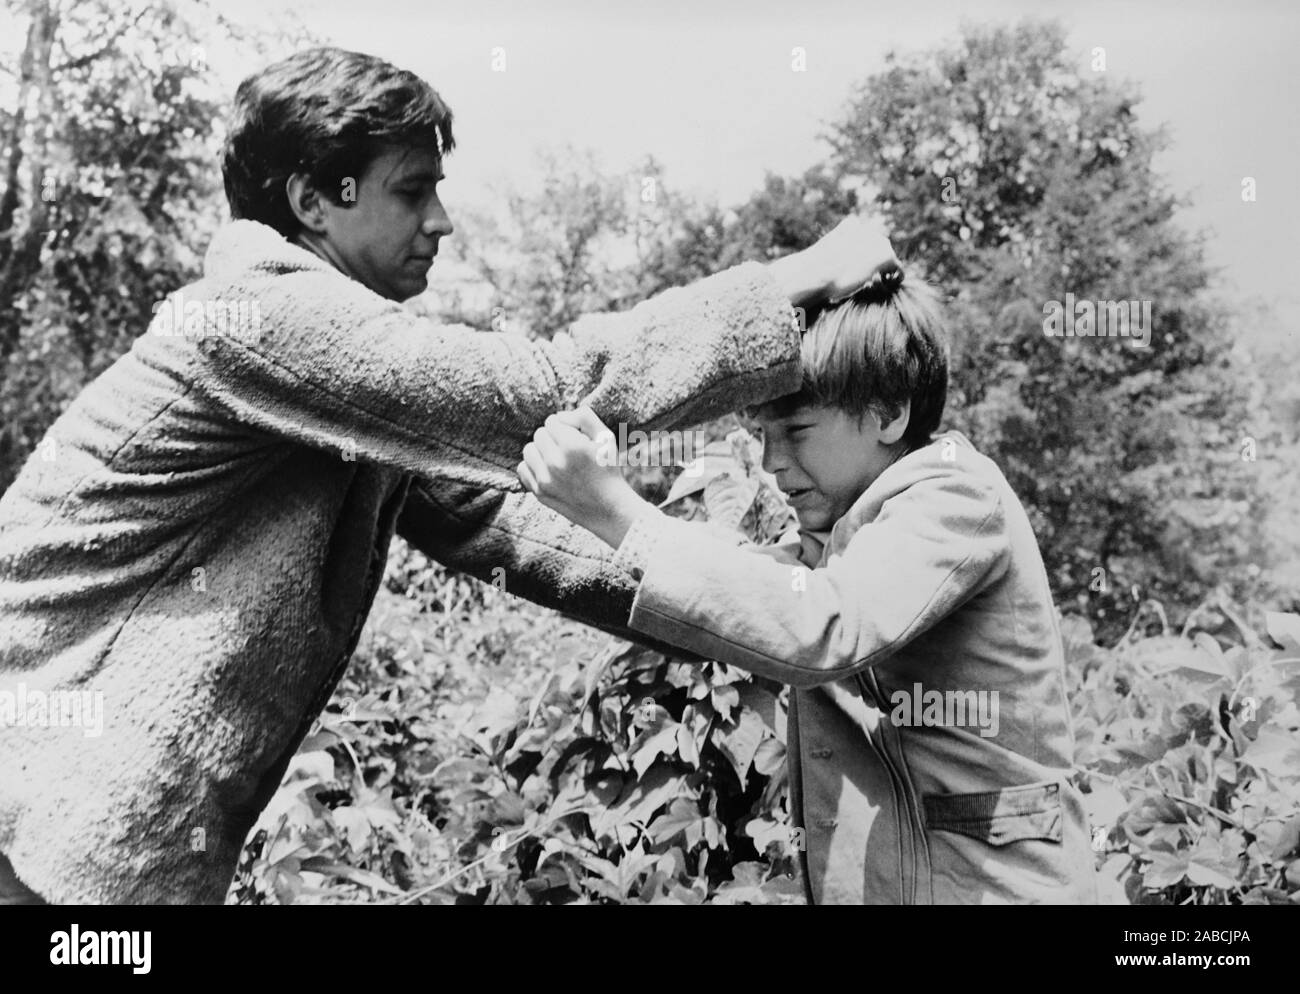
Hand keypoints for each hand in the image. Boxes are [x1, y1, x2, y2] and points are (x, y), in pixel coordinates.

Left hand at [517, 407, 649, 547]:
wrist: (609, 508)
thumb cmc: (608, 469)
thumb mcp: (606, 438)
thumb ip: (584, 417)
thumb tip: (559, 416)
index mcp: (572, 446)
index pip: (551, 421)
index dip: (564, 426)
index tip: (575, 437)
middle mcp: (555, 462)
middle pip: (539, 434)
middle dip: (552, 438)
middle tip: (568, 449)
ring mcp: (545, 479)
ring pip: (529, 450)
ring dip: (540, 451)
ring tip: (557, 459)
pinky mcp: (539, 492)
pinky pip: (523, 468)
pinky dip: (533, 467)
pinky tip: (549, 471)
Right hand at [799, 213, 903, 304]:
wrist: (817, 272)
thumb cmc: (813, 270)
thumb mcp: (823, 255)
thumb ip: (836, 254)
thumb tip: (839, 267)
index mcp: (851, 225)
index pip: (865, 236)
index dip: (864, 253)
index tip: (859, 267)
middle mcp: (867, 230)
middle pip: (880, 244)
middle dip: (876, 260)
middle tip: (871, 277)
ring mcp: (878, 242)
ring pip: (889, 255)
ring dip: (886, 269)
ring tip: (879, 282)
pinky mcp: (886, 256)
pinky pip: (898, 267)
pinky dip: (896, 277)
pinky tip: (890, 285)